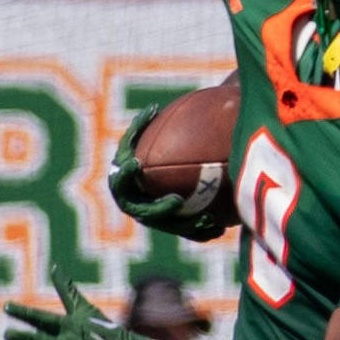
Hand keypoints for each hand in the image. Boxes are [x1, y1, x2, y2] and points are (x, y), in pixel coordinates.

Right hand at [104, 119, 233, 241]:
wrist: (170, 169)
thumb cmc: (156, 144)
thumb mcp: (150, 135)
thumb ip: (146, 125)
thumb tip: (155, 105)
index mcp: (125, 183)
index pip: (120, 181)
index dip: (125, 175)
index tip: (136, 164)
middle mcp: (136, 204)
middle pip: (144, 213)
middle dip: (159, 209)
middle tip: (178, 201)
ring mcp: (155, 219)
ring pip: (170, 226)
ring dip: (186, 224)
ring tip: (207, 219)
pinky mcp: (173, 227)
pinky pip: (186, 233)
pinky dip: (201, 231)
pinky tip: (219, 228)